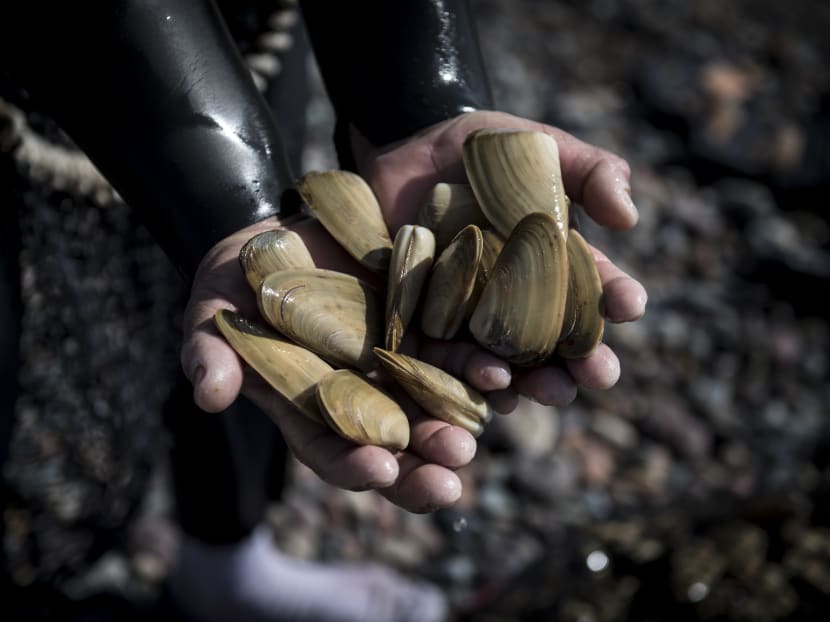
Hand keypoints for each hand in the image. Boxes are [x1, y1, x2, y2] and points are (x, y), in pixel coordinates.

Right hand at [180, 215, 509, 511]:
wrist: (284, 234)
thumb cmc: (238, 281)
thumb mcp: (214, 310)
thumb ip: (211, 353)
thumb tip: (209, 397)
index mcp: (309, 406)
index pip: (331, 450)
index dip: (352, 465)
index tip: (377, 471)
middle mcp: (360, 396)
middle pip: (394, 444)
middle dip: (421, 464)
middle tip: (451, 475)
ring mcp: (396, 363)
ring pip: (434, 404)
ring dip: (461, 420)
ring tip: (484, 426)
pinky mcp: (425, 325)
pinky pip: (458, 351)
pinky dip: (479, 367)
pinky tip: (504, 374)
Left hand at [350, 110, 647, 406]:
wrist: (412, 146)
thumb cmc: (487, 150)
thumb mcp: (545, 148)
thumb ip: (592, 172)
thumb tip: (629, 217)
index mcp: (558, 264)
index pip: (595, 286)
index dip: (616, 297)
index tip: (632, 305)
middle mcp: (521, 300)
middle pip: (558, 341)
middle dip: (583, 362)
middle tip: (599, 375)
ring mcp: (475, 314)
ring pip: (509, 360)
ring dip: (532, 381)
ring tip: (548, 391)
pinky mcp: (428, 320)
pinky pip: (449, 357)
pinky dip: (468, 376)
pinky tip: (490, 388)